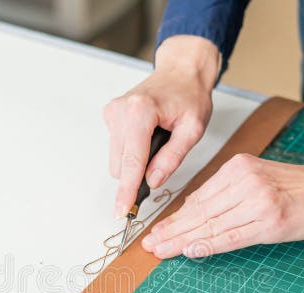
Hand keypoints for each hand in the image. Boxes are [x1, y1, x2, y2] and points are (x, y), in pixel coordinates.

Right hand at [104, 35, 219, 217]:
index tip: (121, 210)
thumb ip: (172, 157)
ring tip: (157, 144)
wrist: (181, 71)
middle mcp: (121, 111)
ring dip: (135, 162)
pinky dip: (132, 151)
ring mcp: (113, 113)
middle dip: (137, 175)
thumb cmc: (189, 95)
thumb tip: (153, 181)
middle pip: (121, 164)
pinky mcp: (110, 116)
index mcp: (140, 111)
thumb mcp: (193, 129)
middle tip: (161, 165)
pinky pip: (117, 148)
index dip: (127, 190)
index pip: (132, 161)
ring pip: (117, 160)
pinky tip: (147, 138)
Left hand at [141, 151, 303, 257]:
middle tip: (149, 245)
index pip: (199, 197)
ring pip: (211, 224)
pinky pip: (233, 236)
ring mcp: (257, 200)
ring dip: (182, 240)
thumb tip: (197, 215)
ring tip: (161, 252)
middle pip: (199, 211)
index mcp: (239, 168)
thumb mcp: (261, 179)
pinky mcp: (271, 221)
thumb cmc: (303, 188)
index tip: (157, 231)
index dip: (175, 218)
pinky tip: (191, 251)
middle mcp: (245, 181)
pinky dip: (210, 245)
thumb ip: (229, 194)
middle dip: (171, 230)